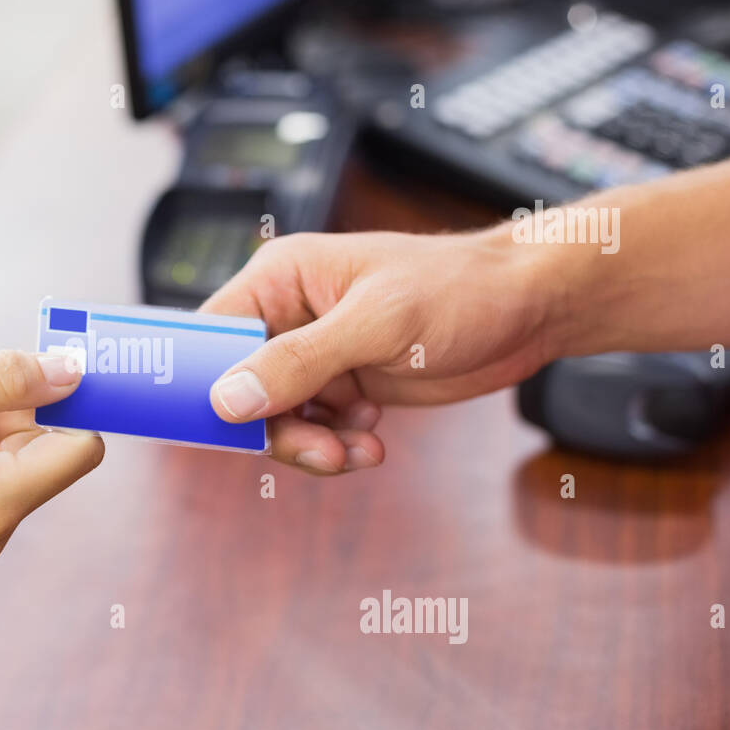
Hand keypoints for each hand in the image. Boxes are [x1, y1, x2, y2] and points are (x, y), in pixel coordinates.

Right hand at [201, 230, 551, 474]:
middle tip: (316, 450)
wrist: (528, 309)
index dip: (201, 382)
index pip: (211, 334)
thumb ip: (300, 362)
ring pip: (276, 418)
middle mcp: (288, 315)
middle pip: (238, 388)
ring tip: (352, 450)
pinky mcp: (343, 385)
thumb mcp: (377, 323)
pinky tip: (372, 439)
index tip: (214, 427)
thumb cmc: (459, 289)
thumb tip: (228, 399)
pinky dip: (336, 445)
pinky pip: (314, 429)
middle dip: (273, 428)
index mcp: (279, 279)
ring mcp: (316, 354)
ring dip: (309, 444)